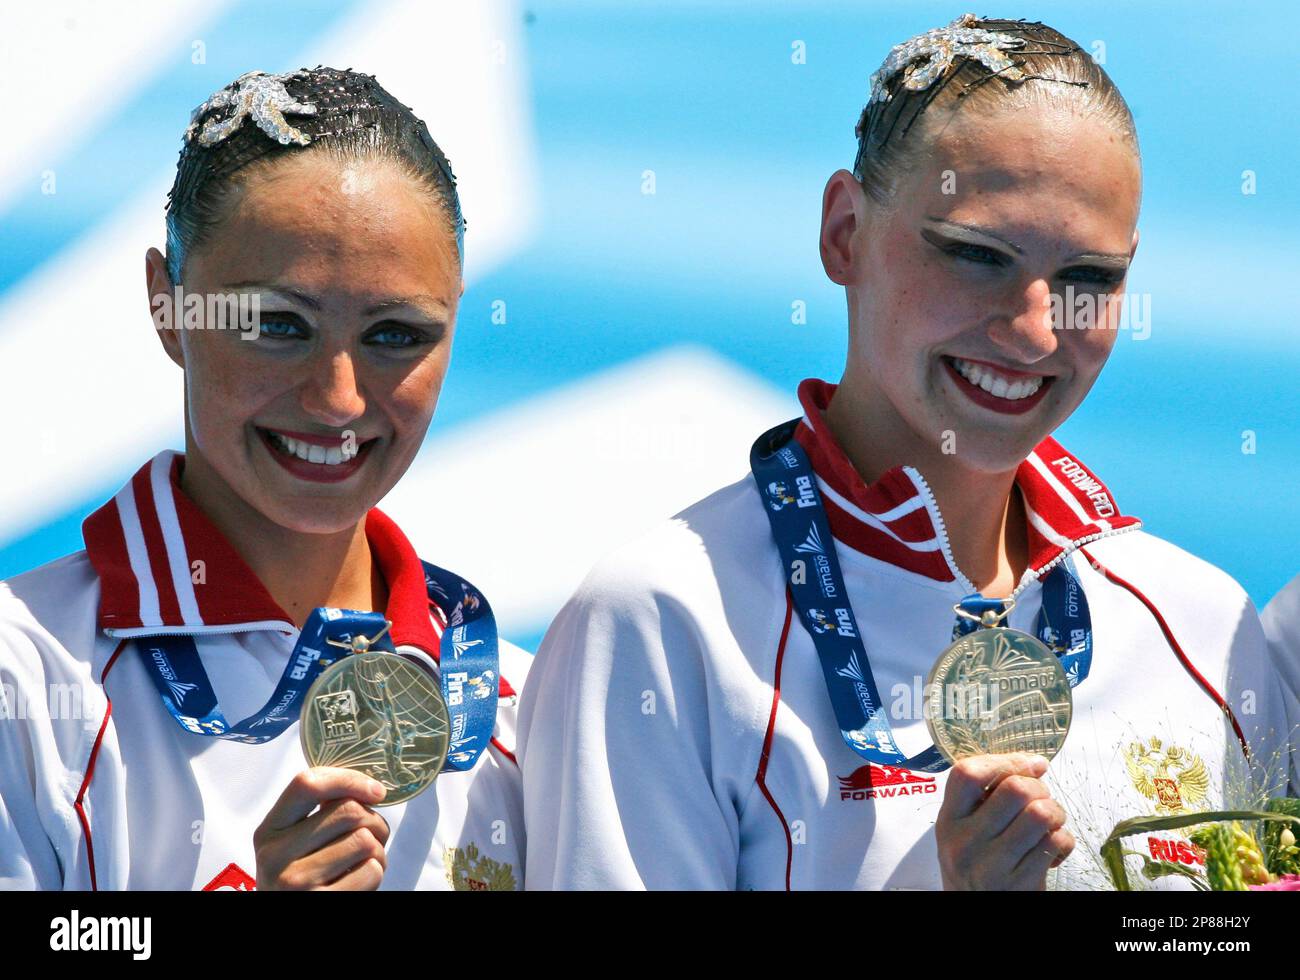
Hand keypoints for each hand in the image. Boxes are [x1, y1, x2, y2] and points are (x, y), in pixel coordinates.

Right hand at [254, 767, 389, 889]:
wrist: (288, 920)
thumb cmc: (303, 879)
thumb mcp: (294, 844)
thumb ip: (319, 813)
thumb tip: (366, 788)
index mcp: (269, 830)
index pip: (308, 784)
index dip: (349, 779)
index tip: (375, 791)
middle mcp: (275, 855)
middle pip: (348, 811)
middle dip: (374, 821)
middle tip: (373, 837)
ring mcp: (296, 882)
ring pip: (365, 841)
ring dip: (378, 851)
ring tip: (364, 862)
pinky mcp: (321, 902)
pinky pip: (371, 871)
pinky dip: (376, 873)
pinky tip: (359, 882)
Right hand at [935, 753, 1073, 889]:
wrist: (975, 908)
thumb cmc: (975, 862)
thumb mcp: (963, 827)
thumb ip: (984, 796)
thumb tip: (1035, 764)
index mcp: (948, 820)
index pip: (967, 774)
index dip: (1005, 761)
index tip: (1030, 764)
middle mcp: (965, 842)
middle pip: (1015, 790)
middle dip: (1040, 787)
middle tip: (1041, 798)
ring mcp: (992, 865)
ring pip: (1040, 814)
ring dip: (1055, 812)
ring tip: (1049, 821)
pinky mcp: (1021, 883)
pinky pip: (1056, 843)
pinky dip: (1063, 840)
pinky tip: (1051, 848)